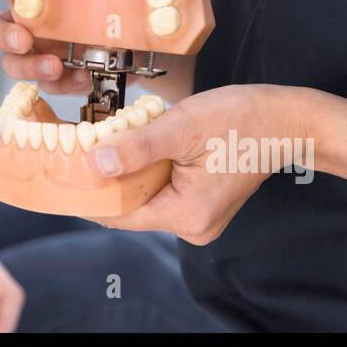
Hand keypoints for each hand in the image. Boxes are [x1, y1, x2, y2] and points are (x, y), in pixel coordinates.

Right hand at [0, 0, 195, 99]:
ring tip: (54, 68)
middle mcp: (30, 21)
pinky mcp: (60, 77)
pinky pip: (51, 85)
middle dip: (2, 35)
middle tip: (23, 39)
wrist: (150, 40)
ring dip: (28, 66)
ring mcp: (41, 51)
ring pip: (13, 63)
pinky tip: (83, 76)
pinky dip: (65, 82)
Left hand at [84, 84, 313, 243]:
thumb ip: (138, 147)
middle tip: (77, 149)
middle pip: (131, 206)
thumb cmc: (243, 120)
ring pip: (145, 195)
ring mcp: (198, 215)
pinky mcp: (202, 201)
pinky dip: (147, 169)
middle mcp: (192, 225)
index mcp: (186, 216)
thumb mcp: (183, 127)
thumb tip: (97, 162)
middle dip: (107, 178)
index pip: (120, 215)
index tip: (59, 176)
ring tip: (105, 141)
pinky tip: (136, 145)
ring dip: (127, 170)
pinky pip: (162, 189)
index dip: (88, 195)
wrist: (287, 120)